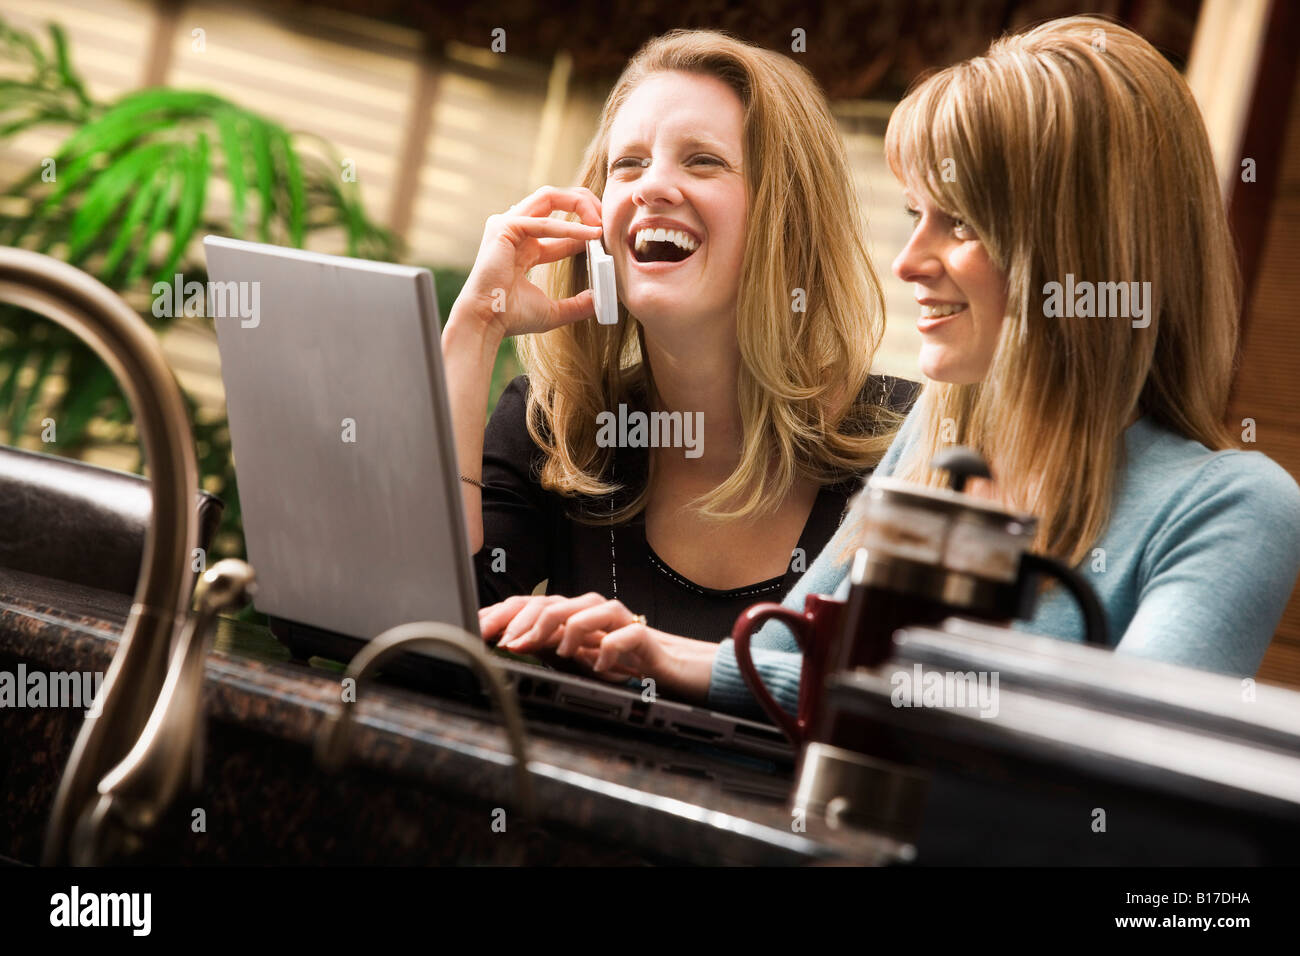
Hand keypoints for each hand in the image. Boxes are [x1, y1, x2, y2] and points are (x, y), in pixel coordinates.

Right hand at [450, 185, 603, 340]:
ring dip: (579, 205)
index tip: (605, 239)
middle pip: (553, 200)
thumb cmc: (511, 316)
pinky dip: (569, 227)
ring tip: (601, 221)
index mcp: (523, 246)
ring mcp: (508, 225)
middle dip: (583, 203)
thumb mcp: (552, 310)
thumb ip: (576, 304)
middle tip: (606, 218)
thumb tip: (599, 301)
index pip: (560, 227)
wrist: (486, 322)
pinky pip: (544, 222)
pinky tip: (590, 235)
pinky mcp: (504, 228)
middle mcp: (515, 230)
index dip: (585, 229)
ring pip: (549, 197)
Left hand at [478, 593, 716, 700]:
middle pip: (552, 603)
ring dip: (562, 630)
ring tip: (549, 650)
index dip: (504, 614)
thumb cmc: (619, 659)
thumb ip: (545, 645)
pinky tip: (597, 665)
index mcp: (570, 615)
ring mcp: (615, 620)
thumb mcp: (574, 656)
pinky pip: (621, 636)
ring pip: (583, 611)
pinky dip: (606, 650)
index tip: (479, 629)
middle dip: (524, 621)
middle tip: (506, 642)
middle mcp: (589, 611)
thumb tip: (505, 644)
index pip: (531, 605)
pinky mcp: (640, 636)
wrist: (670, 666)